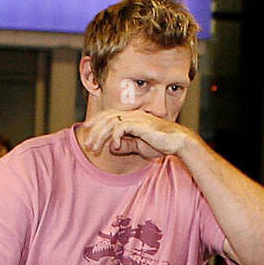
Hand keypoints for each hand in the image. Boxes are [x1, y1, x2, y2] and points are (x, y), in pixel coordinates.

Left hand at [78, 109, 192, 160]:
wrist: (176, 142)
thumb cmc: (160, 144)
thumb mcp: (138, 146)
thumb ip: (125, 145)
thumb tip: (112, 147)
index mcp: (130, 118)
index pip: (108, 116)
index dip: (95, 123)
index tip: (87, 133)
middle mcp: (131, 115)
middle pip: (105, 118)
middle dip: (94, 132)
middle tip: (88, 145)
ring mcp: (135, 118)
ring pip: (110, 123)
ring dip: (100, 136)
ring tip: (94, 149)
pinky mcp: (139, 124)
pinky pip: (120, 128)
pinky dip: (114, 137)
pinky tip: (114, 146)